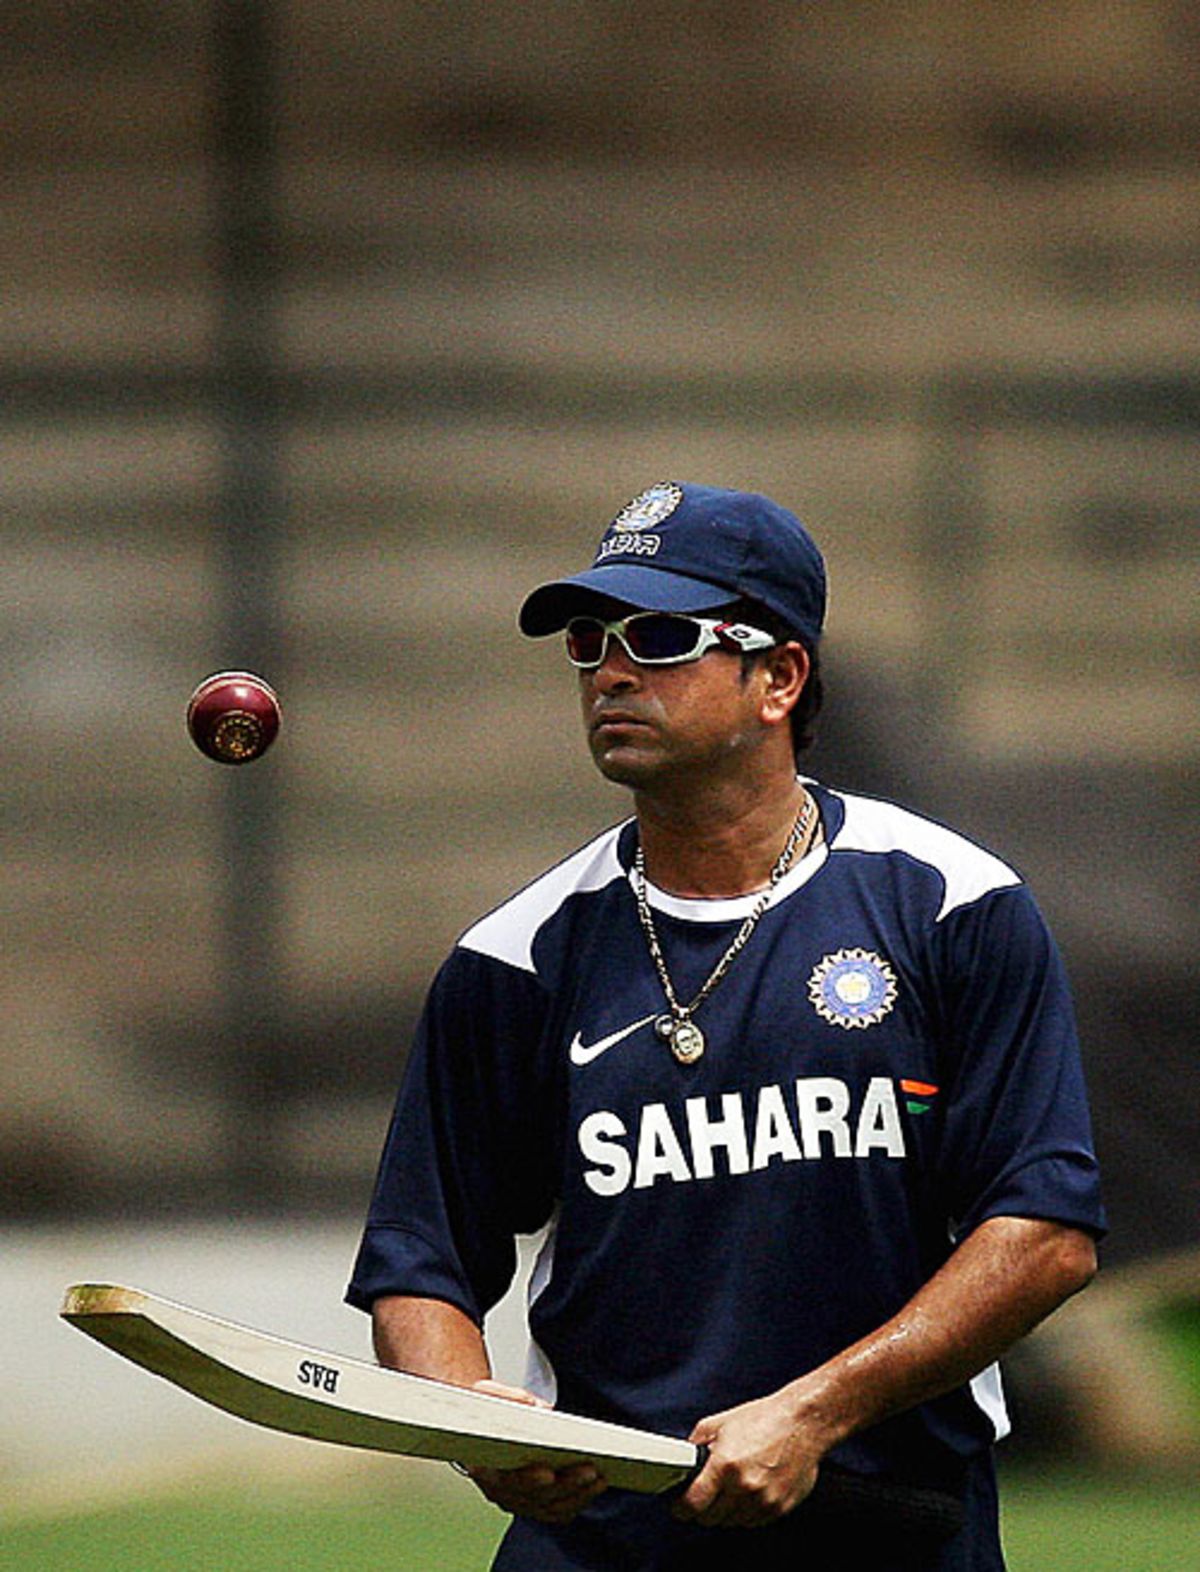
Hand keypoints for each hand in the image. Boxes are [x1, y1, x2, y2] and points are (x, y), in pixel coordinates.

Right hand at [458, 1379, 607, 1524]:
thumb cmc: (486, 1409)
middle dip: (566, 1484)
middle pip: (535, 1497)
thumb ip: (506, 1397)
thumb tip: (531, 1404)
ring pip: (551, 1507)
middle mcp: (500, 1492)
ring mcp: (518, 1501)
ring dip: (578, 1494)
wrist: (480, 1425)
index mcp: (482, 1468)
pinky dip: (578, 1499)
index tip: (548, 1474)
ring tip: (600, 1476)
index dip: (528, 1480)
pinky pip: (558, 1509)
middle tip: (590, 1470)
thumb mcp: (485, 1394)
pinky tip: (596, 1484)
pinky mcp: (534, 1503)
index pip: (506, 1482)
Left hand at [673, 1390, 822, 1529]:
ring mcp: (763, 1501)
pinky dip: (746, 1511)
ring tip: (731, 1487)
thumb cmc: (764, 1418)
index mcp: (725, 1465)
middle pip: (710, 1518)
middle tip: (704, 1494)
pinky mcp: (779, 1508)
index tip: (678, 1506)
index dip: (680, 1507)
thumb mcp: (720, 1423)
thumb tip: (682, 1463)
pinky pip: (752, 1521)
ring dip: (726, 1510)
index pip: (692, 1504)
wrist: (802, 1423)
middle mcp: (743, 1487)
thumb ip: (696, 1445)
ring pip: (731, 1522)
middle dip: (702, 1508)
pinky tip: (749, 1490)